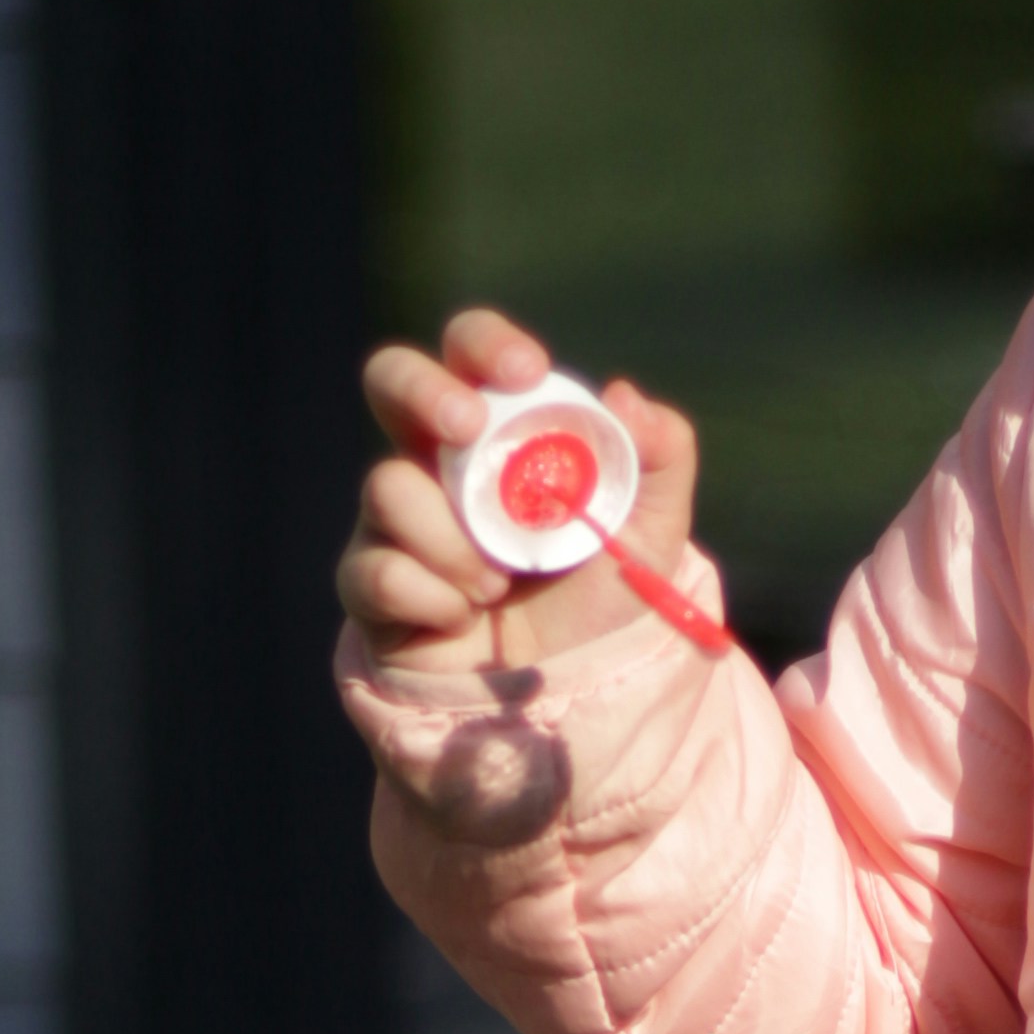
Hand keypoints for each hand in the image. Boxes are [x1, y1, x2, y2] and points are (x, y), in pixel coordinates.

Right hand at [339, 305, 704, 672]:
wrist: (568, 689)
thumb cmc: (601, 598)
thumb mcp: (652, 530)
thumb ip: (661, 458)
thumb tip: (624, 398)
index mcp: (499, 430)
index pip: (469, 350)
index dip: (486, 344)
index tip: (527, 373)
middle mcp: (438, 463)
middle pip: (388, 376)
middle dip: (423, 390)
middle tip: (469, 428)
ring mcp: (396, 520)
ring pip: (387, 487)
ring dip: (451, 540)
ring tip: (495, 585)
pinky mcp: (372, 586)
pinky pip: (373, 572)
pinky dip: (429, 597)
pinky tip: (462, 617)